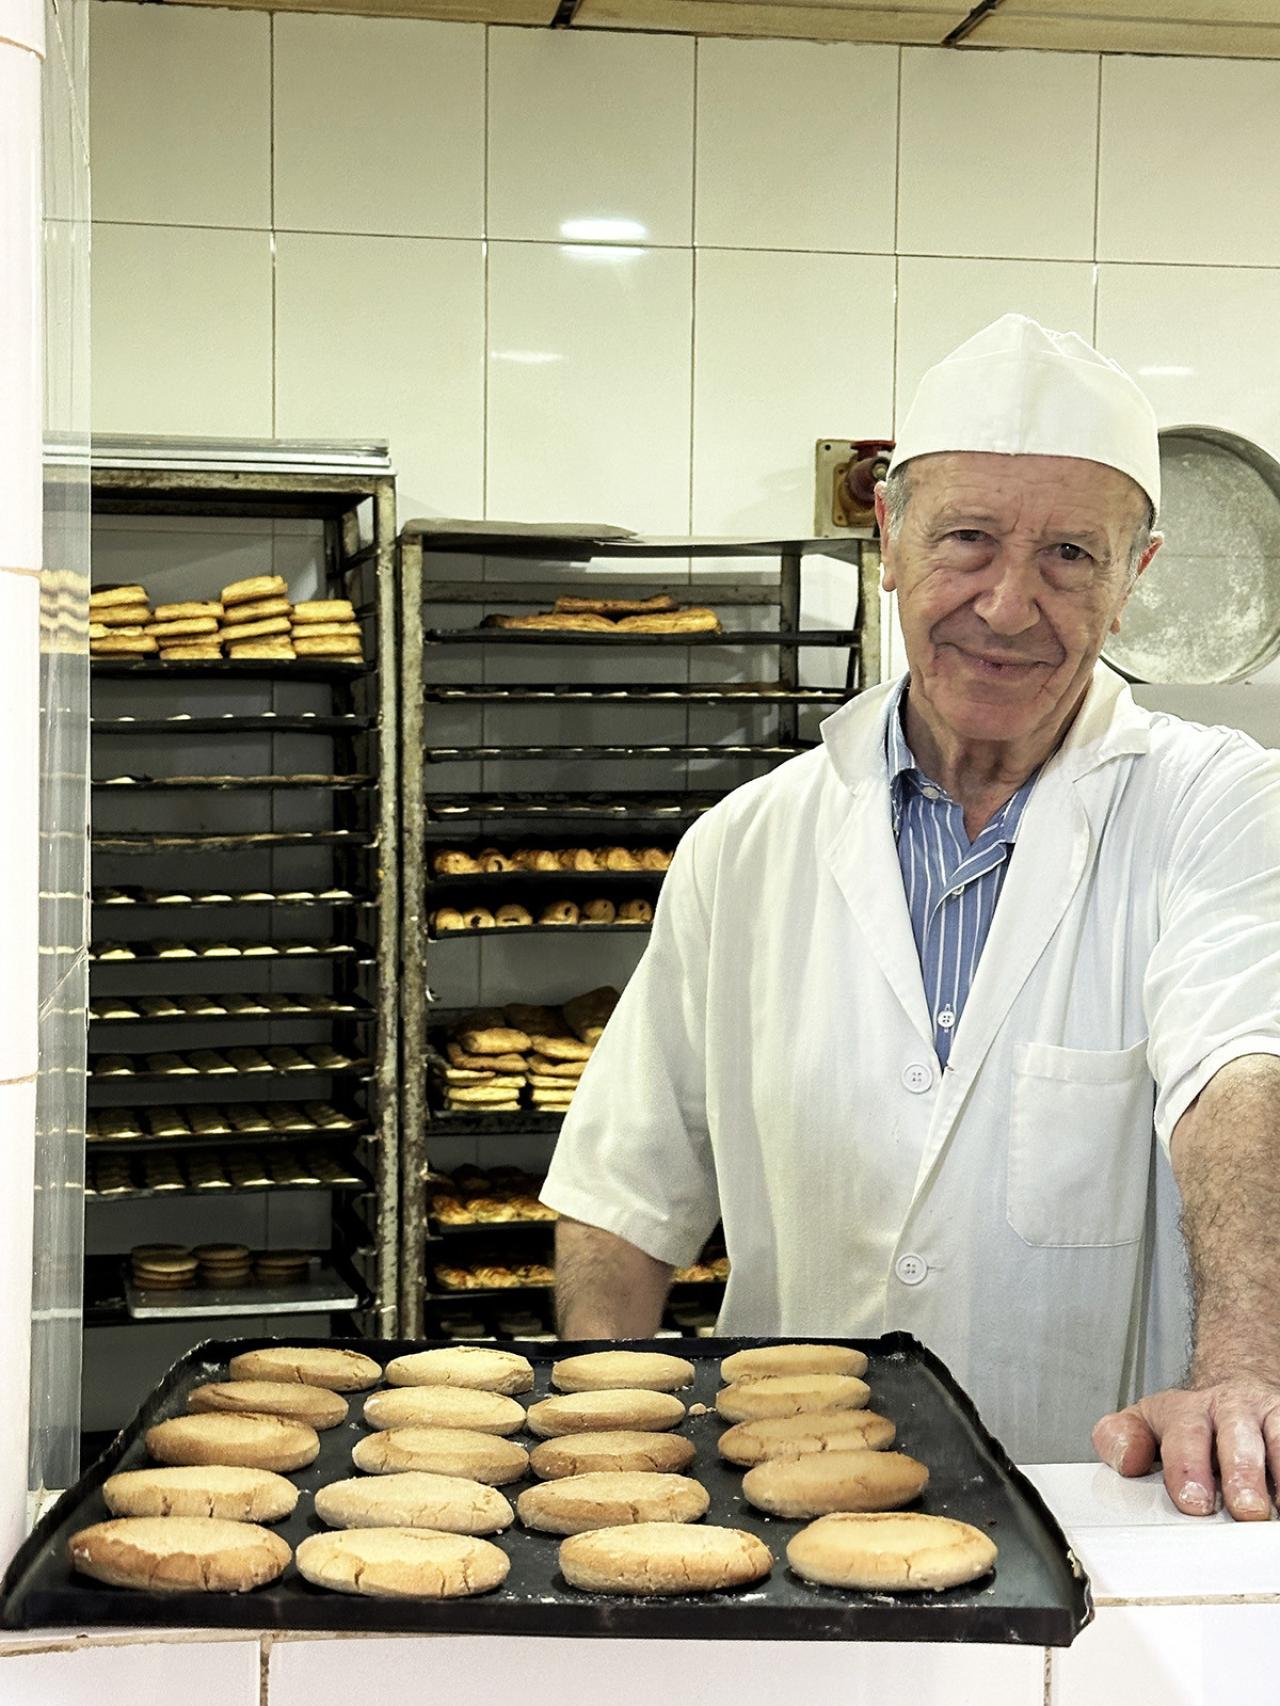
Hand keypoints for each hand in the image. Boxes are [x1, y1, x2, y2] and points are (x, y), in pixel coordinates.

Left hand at [1093, 1380, 1279, 1520]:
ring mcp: (1268, 1417)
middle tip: (1244, 1509)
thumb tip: (1126, 1460)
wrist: (1233, 1395)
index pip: (1183, 1434)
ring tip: (1277, 1508)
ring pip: (1278, 1436)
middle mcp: (1231, 1409)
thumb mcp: (1145, 1424)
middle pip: (1236, 1433)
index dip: (1187, 1467)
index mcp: (1186, 1411)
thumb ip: (1120, 1439)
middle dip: (1241, 1471)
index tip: (1191, 1501)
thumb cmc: (1189, 1425)